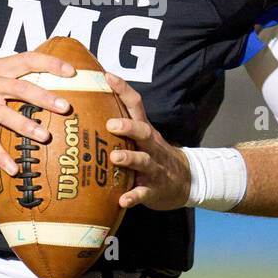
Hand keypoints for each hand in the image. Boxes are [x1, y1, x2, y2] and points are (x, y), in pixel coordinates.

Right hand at [0, 53, 74, 175]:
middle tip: (66, 107)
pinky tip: (14, 169)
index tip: (71, 72)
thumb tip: (43, 78)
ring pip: (7, 115)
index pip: (28, 60)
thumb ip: (10, 75)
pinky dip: (1, 157)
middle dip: (45, 98)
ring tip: (45, 137)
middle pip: (21, 89)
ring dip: (26, 126)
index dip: (50, 64)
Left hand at [104, 72, 190, 211]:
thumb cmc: (154, 155)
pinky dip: (133, 196)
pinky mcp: (153, 189)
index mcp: (145, 131)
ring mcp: (154, 168)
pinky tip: (122, 200)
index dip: (123, 89)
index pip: (136, 105)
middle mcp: (151, 146)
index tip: (107, 76)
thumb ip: (123, 123)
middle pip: (142, 131)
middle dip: (128, 126)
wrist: (187, 181)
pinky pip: (142, 193)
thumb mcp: (144, 137)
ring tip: (115, 157)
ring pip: (143, 161)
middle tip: (111, 123)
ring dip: (130, 158)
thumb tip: (90, 104)